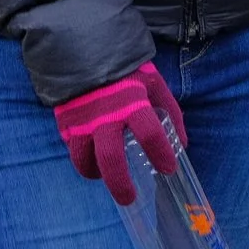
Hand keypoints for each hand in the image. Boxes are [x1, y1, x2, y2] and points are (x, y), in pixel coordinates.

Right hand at [54, 63, 185, 205]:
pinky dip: (83, 159)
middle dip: (120, 185)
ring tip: (106, 178)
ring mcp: (82, 120)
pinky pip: (73, 150)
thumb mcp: (154, 83)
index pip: (150, 133)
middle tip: (129, 198)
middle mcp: (105, 114)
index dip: (161, 154)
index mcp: (132, 101)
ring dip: (96, 175)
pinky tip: (92, 159)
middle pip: (110, 158)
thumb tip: (183, 144)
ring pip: (84, 160)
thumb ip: (170, 112)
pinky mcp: (66, 122)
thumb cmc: (126, 71)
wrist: (85, 50)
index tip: (168, 168)